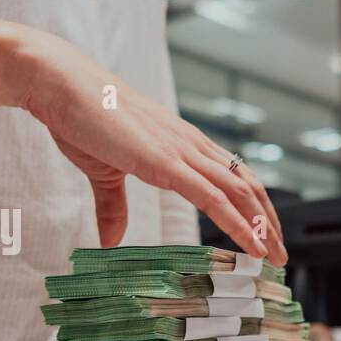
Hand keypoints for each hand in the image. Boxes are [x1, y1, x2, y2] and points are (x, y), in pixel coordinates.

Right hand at [17, 29, 284, 261]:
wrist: (59, 84)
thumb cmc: (79, 117)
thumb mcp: (102, 171)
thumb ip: (113, 205)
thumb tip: (110, 240)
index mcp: (182, 143)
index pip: (233, 176)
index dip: (254, 206)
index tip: (266, 232)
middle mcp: (190, 145)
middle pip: (247, 186)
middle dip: (269, 222)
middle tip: (281, 253)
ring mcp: (182, 152)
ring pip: (240, 193)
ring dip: (262, 227)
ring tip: (276, 256)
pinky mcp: (167, 162)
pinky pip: (215, 198)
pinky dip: (239, 224)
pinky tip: (252, 245)